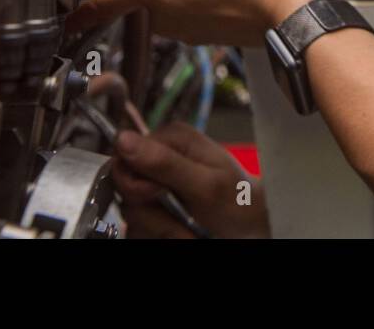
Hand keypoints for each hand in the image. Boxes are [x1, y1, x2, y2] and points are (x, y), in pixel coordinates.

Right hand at [113, 121, 269, 238]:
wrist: (251, 230)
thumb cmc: (238, 202)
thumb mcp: (205, 184)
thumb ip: (164, 163)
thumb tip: (122, 138)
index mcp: (172, 139)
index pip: (123, 155)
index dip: (136, 181)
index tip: (158, 196)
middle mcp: (160, 158)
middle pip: (126, 188)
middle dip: (152, 211)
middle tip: (181, 218)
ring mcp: (156, 186)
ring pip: (132, 212)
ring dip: (160, 228)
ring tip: (188, 230)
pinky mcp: (156, 210)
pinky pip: (140, 227)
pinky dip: (160, 235)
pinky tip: (182, 234)